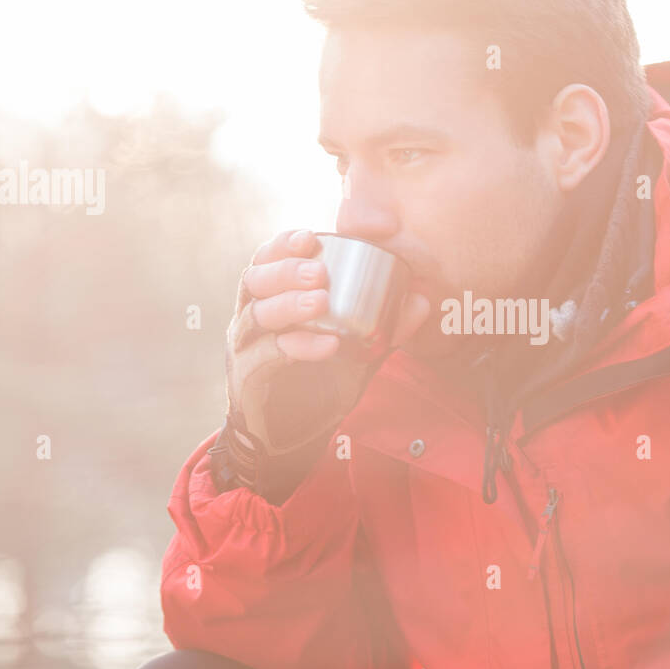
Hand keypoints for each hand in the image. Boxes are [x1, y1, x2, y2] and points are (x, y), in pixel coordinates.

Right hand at [224, 228, 429, 457]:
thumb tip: (423, 301)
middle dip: (287, 270)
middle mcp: (252, 314)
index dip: (284, 245)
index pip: (267, 259)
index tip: (310, 237)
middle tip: (320, 273)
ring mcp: (247, 345)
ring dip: (288, 304)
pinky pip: (270, 356)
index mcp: (271, 296)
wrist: (294, 431)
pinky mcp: (249, 375)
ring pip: (258, 314)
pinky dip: (299, 347)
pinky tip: (327, 345)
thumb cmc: (322, 376)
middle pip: (256, 280)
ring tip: (320, 302)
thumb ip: (387, 325)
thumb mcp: (360, 347)